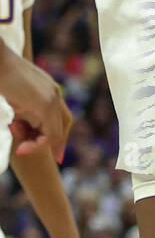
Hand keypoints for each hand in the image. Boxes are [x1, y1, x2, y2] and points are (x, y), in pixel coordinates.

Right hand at [1, 46, 72, 160]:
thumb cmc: (0, 78)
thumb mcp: (15, 96)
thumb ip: (23, 109)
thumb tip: (20, 124)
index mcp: (49, 89)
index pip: (60, 116)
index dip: (58, 133)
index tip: (51, 146)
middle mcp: (55, 93)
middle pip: (64, 124)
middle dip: (58, 142)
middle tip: (57, 160)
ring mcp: (52, 98)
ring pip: (56, 132)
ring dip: (39, 145)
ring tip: (20, 147)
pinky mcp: (45, 104)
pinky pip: (50, 133)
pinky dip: (38, 144)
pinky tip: (21, 149)